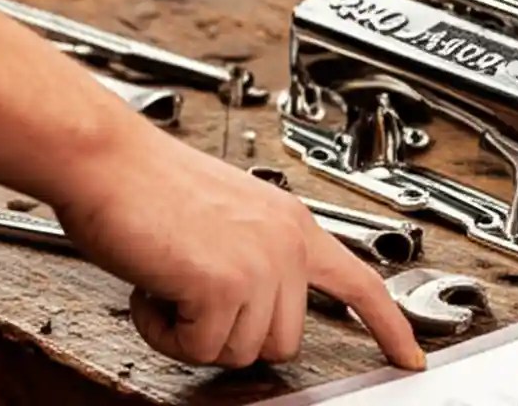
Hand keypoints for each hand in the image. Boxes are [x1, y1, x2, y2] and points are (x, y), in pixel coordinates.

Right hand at [50, 128, 424, 370]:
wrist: (108, 162)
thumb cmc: (149, 186)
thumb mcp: (230, 216)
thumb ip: (258, 257)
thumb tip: (255, 309)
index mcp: (292, 224)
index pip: (361, 282)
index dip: (389, 325)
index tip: (409, 356)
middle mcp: (286, 243)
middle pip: (283, 341)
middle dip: (231, 333)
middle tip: (191, 294)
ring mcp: (260, 264)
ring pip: (240, 352)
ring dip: (194, 333)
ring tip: (168, 283)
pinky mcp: (225, 286)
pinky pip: (200, 349)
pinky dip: (165, 332)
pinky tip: (153, 290)